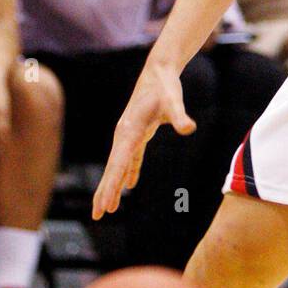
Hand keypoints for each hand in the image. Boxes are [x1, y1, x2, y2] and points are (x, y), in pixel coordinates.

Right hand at [92, 57, 195, 217]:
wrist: (159, 72)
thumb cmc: (165, 87)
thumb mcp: (173, 101)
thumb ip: (179, 116)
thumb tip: (189, 127)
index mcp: (129, 131)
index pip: (119, 163)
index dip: (111, 185)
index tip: (104, 204)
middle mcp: (124, 135)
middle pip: (113, 168)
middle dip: (105, 192)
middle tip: (98, 215)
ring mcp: (128, 135)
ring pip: (118, 165)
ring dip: (113, 185)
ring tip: (108, 208)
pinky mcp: (137, 133)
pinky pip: (130, 158)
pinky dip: (128, 172)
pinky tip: (129, 185)